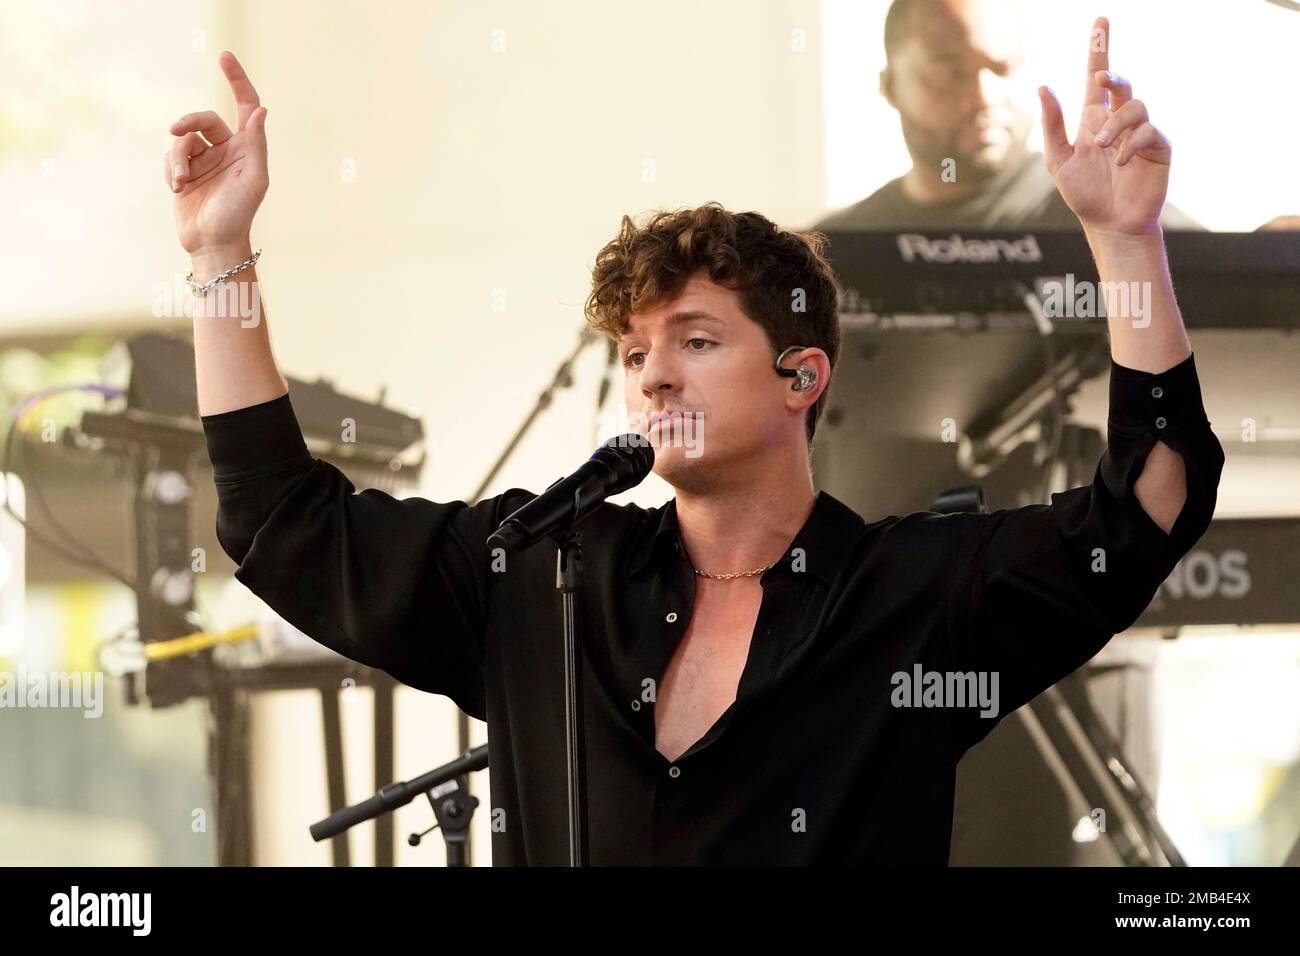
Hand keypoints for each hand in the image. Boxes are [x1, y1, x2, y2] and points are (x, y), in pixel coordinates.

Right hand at [164, 51, 268, 255]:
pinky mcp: (183, 172)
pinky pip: (170, 156)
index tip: (223, 56)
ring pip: (182, 138)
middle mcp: (226, 149)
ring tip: (180, 181)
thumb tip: (261, 110)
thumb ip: (256, 144)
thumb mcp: (254, 179)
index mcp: (248, 147)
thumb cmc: (239, 214)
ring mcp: (204, 160)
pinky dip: (171, 169)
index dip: (237, 80)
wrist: (213, 243)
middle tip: (175, 130)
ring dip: (178, 157)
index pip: (246, 105)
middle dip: (188, 121)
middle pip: (203, 118)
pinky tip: (177, 188)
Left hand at [1038, 17, 1169, 237]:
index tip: (1100, 20)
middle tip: (1098, 78)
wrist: (1110, 224)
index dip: (1099, 48)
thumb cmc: (1083, 194)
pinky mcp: (1157, 146)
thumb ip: (1053, 124)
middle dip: (1111, 74)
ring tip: (1104, 148)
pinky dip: (1132, 143)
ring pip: (1133, 105)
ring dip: (1115, 124)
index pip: (1097, 78)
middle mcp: (1117, 120)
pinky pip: (1148, 130)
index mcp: (1093, 119)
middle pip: (1120, 81)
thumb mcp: (1059, 160)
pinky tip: (1123, 161)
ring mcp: (1139, 131)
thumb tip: (1043, 87)